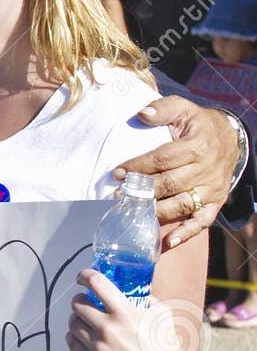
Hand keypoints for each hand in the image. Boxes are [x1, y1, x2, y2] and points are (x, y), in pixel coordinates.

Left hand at [67, 269, 193, 350]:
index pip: (96, 283)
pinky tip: (82, 336)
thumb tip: (131, 289)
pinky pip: (72, 344)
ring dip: (76, 319)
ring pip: (72, 324)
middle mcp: (109, 328)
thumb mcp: (161, 314)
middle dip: (79, 300)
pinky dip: (74, 337)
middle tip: (84, 302)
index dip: (85, 276)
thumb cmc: (165, 348)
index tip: (82, 277)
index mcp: (125, 312)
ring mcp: (99, 347)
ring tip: (83, 320)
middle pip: (77, 304)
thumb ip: (145, 298)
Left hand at [116, 97, 234, 246]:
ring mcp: (212, 189)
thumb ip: (163, 109)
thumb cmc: (199, 124)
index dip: (139, 166)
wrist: (231, 139)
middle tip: (119, 195)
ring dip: (156, 212)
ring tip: (134, 214)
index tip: (118, 173)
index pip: (163, 158)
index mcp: (197, 145)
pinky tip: (168, 241)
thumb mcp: (184, 108)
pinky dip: (185, 233)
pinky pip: (201, 222)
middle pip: (171, 184)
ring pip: (182, 205)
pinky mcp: (215, 203)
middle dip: (142, 191)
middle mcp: (206, 169)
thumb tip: (142, 115)